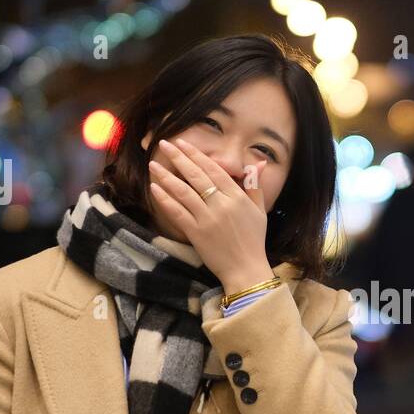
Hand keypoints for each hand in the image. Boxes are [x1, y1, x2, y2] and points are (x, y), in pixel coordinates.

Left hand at [147, 137, 275, 293]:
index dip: (197, 155)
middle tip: (165, 145)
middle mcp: (221, 205)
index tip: (183, 144)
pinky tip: (155, 188)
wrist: (246, 269)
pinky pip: (177, 212)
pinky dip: (165, 199)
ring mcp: (207, 219)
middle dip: (179, 158)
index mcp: (237, 197)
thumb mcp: (260, 210)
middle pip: (196, 176)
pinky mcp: (196, 233)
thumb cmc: (254, 240)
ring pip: (184, 192)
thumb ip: (254, 185)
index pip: (214, 170)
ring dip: (167, 176)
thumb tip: (257, 163)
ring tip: (154, 164)